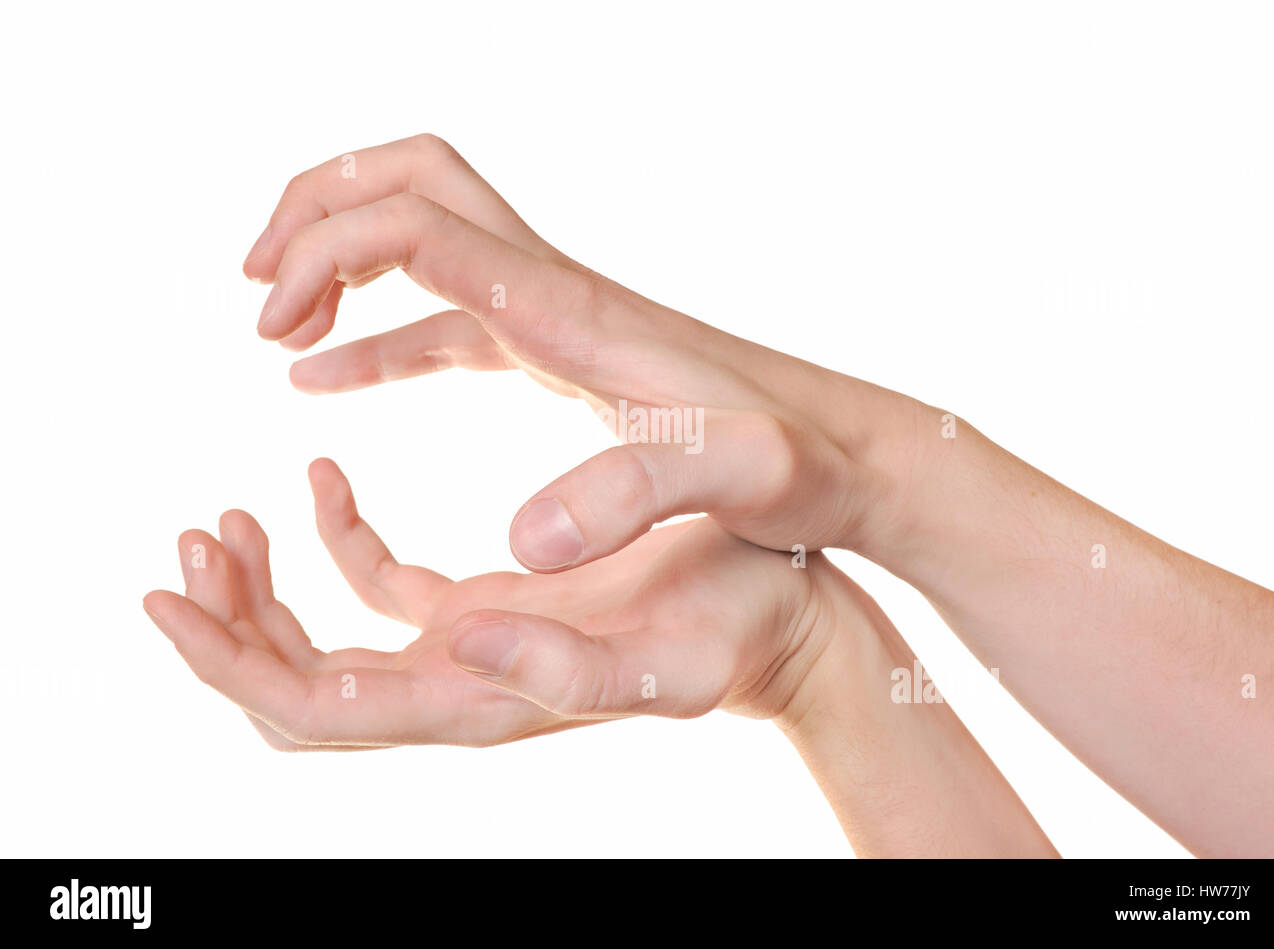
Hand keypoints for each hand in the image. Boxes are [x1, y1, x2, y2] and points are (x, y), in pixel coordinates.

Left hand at [142, 459, 830, 748]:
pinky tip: (319, 477)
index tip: (161, 594)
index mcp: (483, 700)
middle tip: (187, 543)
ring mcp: (469, 649)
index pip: (314, 708)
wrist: (787, 625)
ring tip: (224, 519)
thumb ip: (562, 668)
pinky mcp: (490, 609)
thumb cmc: (742, 630)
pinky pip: (382, 589)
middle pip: (296, 691)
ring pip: (324, 647)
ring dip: (261, 595)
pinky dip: (332, 541)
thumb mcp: (666, 655)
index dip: (227, 661)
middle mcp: (460, 685)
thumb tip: (455, 645)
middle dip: (224, 632)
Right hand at [244, 135, 926, 573]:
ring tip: (274, 328)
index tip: (272, 321)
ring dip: (337, 263)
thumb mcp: (730, 479)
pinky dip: (378, 334)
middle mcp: (554, 291)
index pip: (423, 222)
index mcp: (569, 308)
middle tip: (256, 286)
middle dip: (318, 211)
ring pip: (422, 237)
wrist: (849, 455)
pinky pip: (445, 318)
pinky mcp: (560, 351)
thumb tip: (520, 543)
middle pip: (413, 181)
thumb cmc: (797, 467)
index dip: (330, 251)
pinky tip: (331, 377)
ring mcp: (555, 315)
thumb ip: (635, 496)